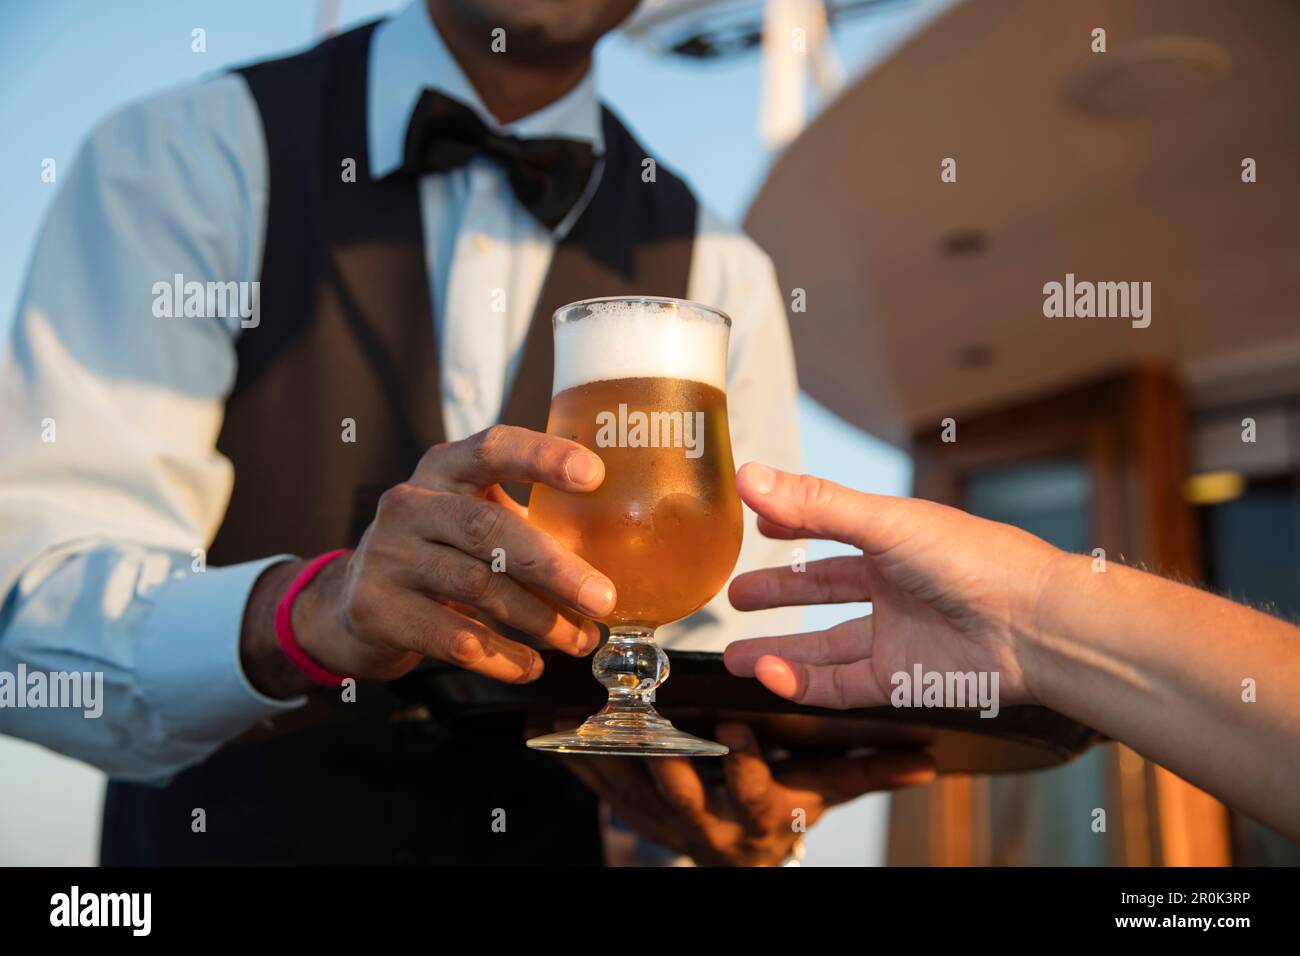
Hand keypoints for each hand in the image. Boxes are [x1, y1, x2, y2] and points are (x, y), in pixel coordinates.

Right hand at [246, 425, 618, 693]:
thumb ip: (527, 523)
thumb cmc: (437, 557)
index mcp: (443, 470)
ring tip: (578, 640)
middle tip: (603, 598)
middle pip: (488, 528)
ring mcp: (388, 555)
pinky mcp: (377, 608)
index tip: (594, 476)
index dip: (543, 457)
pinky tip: (530, 666)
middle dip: (554, 566)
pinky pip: (453, 638)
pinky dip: (501, 656)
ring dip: (538, 620)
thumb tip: (617, 557)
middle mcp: (411, 504)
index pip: (493, 447)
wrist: (349, 606)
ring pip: (477, 587)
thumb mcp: (470, 522)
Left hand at [561, 722, 934, 865]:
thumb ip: (870, 771)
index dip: (742, 764)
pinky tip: (544, 725)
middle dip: (662, 761)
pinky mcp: (632, 811)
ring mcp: (665, 822)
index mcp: (759, 816)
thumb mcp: (828, 789)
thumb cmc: (786, 808)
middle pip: (680, 797)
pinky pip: (597, 788)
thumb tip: (926, 758)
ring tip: (580, 717)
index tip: (735, 725)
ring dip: (604, 757)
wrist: (740, 853)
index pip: (752, 792)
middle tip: (645, 722)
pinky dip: (571, 758)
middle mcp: (709, 825)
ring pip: (630, 792)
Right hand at [724, 463, 1063, 708]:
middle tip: (735, 596)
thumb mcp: (885, 523)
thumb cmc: (975, 561)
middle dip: (779, 594)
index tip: (757, 524)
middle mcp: (895, 588)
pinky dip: (803, 685)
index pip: (831, 528)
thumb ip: (814, 505)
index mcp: (896, 540)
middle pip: (824, 591)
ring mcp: (898, 636)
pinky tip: (771, 676)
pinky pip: (841, 686)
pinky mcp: (902, 681)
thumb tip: (749, 477)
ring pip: (825, 647)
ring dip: (780, 652)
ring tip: (735, 656)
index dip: (793, 525)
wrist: (1034, 626)